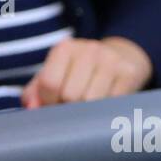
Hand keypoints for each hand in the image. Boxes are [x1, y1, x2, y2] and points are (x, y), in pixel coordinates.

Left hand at [21, 36, 152, 108]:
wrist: (123, 57)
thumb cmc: (82, 71)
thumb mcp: (58, 73)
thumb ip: (37, 90)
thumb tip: (32, 108)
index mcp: (65, 48)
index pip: (50, 83)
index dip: (49, 102)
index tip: (55, 106)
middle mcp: (89, 50)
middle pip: (71, 95)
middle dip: (69, 108)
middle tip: (73, 109)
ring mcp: (111, 61)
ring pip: (92, 102)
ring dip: (88, 112)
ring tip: (89, 108)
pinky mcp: (129, 74)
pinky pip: (112, 103)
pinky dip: (106, 110)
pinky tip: (105, 106)